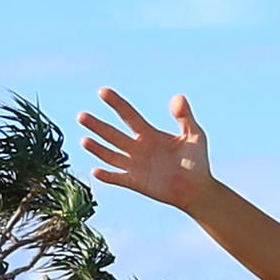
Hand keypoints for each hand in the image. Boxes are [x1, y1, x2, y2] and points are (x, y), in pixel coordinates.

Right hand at [80, 89, 215, 210]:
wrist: (197, 189)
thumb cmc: (197, 161)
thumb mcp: (194, 135)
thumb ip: (185, 117)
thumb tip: (178, 97)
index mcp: (150, 134)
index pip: (129, 115)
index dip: (116, 103)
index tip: (102, 91)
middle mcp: (138, 148)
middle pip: (113, 134)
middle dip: (97, 125)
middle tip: (81, 115)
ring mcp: (135, 166)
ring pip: (111, 155)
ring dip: (97, 148)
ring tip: (84, 140)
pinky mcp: (136, 183)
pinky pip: (118, 178)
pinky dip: (107, 176)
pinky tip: (96, 170)